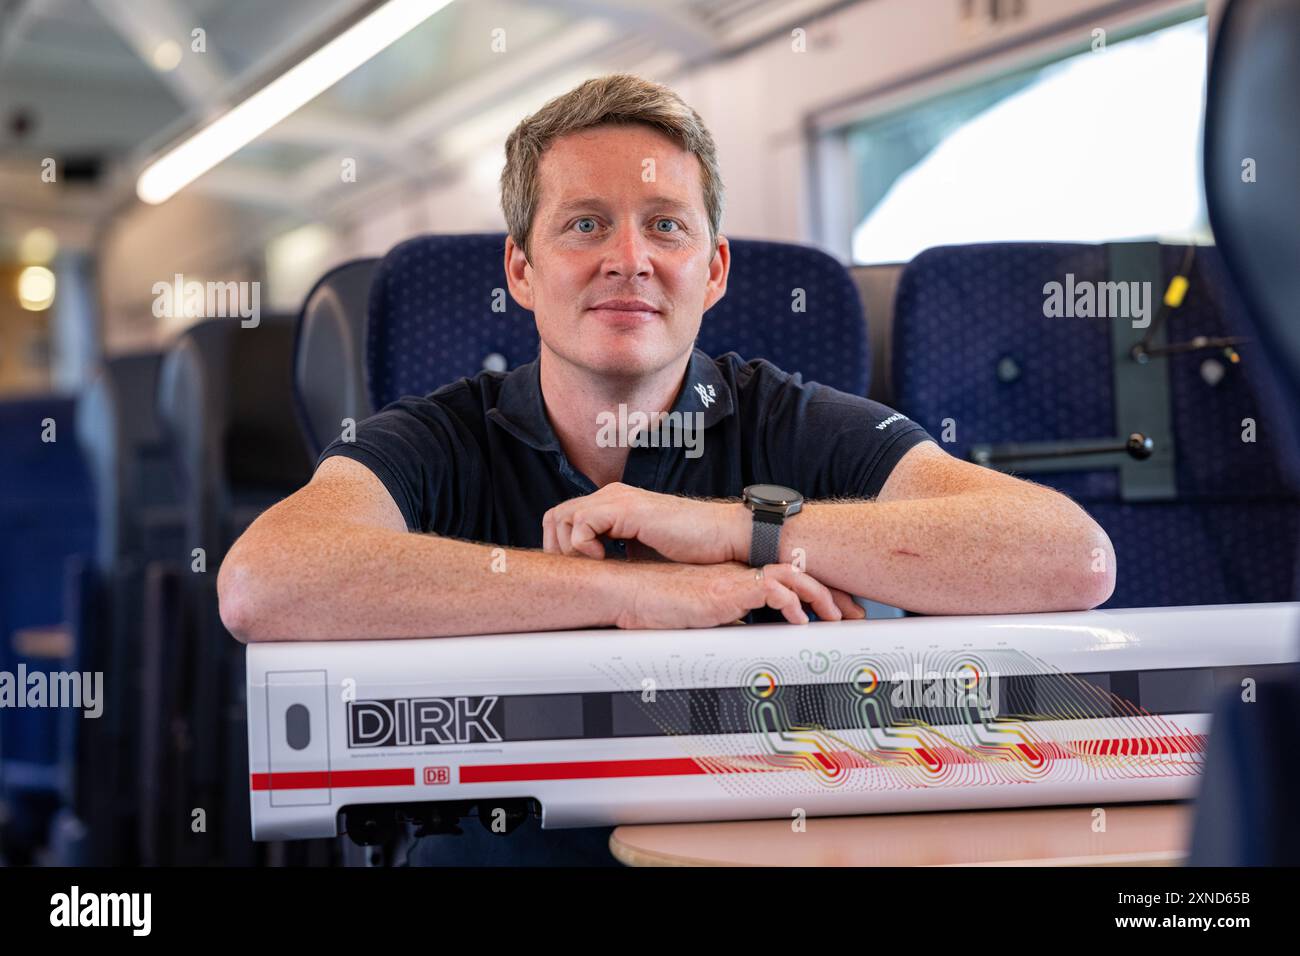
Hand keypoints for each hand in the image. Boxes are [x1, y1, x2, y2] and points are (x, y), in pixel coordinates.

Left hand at [543, 482, 746, 564]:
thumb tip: (594, 574)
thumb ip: (616, 554)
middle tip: (579, 572)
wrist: (723, 538)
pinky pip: (582, 522)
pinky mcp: (627, 508)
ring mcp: (618, 499)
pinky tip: (606, 558)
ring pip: (562, 518)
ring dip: (570, 549)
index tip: (576, 572)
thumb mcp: (641, 552)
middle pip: (554, 517)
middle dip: (557, 549)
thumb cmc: (692, 548)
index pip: (564, 519)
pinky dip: (584, 545)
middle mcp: (612, 496)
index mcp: (613, 504)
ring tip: (594, 566)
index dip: (560, 547)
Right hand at [612, 560, 865, 629]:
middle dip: (831, 593)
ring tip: (836, 616)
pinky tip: (800, 620)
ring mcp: (735, 579)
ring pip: (792, 575)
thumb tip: (742, 640)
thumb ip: (724, 623)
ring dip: (820, 595)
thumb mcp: (701, 618)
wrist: (630, 594)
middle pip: (798, 572)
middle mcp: (740, 574)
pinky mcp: (727, 589)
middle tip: (852, 612)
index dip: (815, 593)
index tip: (834, 609)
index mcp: (736, 578)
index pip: (786, 577)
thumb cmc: (656, 606)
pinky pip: (771, 589)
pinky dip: (792, 603)